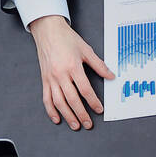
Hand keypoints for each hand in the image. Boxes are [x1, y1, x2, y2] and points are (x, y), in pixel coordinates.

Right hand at [28, 15, 113, 129]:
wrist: (48, 31)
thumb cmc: (66, 39)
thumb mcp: (86, 50)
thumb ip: (99, 65)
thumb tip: (111, 76)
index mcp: (73, 67)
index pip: (85, 90)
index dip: (93, 102)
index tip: (98, 109)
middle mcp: (60, 74)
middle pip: (72, 99)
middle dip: (81, 114)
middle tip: (88, 124)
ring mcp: (51, 78)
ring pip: (59, 102)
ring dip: (67, 115)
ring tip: (75, 125)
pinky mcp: (44, 80)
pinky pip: (46, 98)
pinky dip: (51, 110)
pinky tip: (56, 118)